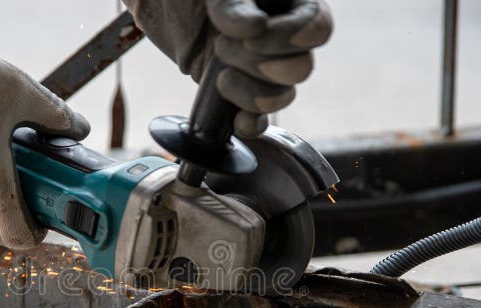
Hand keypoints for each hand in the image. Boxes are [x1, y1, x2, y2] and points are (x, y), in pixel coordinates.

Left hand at [124, 0, 332, 136]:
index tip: (250, 37)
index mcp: (290, 6)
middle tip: (221, 47)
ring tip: (219, 76)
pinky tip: (235, 119)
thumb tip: (254, 27)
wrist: (163, 9)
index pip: (318, 28)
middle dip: (258, 65)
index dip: (288, 39)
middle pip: (301, 68)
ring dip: (250, 93)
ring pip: (282, 97)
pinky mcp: (241, 97)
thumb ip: (233, 4)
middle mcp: (284, 40)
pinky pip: (260, 120)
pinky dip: (249, 124)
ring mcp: (264, 71)